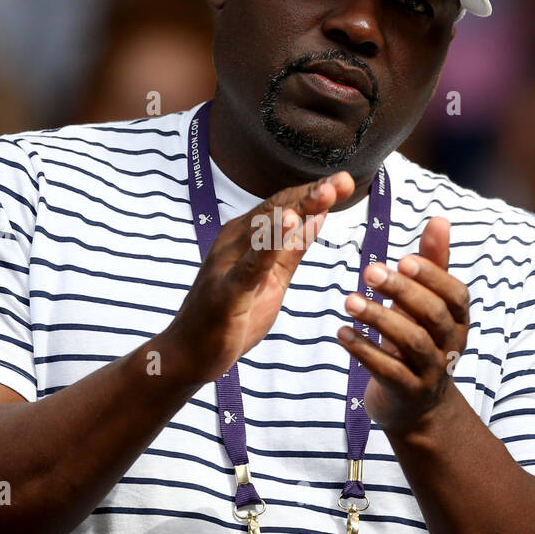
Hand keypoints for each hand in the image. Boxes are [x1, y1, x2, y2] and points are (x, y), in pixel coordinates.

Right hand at [160, 171, 356, 383]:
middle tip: (344, 180)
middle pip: (278, 209)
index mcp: (245, 236)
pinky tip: (290, 222)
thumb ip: (292, 250)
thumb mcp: (273, 279)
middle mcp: (234, 241)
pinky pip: (253, 262)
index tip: (345, 181)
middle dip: (313, 194)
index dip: (314, 192)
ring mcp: (228, 263)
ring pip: (267, 229)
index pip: (283, 205)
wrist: (188, 354)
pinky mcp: (227, 289)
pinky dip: (272, 241)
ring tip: (325, 192)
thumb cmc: (230, 317)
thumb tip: (319, 216)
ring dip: (298, 208)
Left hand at [337, 216, 469, 434]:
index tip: (403, 259)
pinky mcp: (407, 393)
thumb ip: (432, 265)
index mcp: (458, 321)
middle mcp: (451, 346)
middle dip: (402, 292)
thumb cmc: (419, 342)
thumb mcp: (427, 304)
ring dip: (379, 319)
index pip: (456, 295)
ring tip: (349, 300)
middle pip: (433, 316)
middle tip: (368, 270)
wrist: (416, 406)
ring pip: (412, 342)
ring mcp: (431, 372)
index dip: (432, 277)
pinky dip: (364, 351)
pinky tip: (342, 333)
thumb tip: (439, 219)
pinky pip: (388, 371)